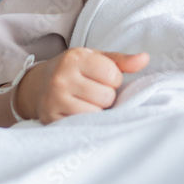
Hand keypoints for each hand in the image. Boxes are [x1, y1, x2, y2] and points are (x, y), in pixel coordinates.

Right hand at [15, 47, 148, 123]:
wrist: (38, 84)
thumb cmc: (76, 70)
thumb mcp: (97, 58)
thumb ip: (122, 60)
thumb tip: (145, 59)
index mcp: (75, 58)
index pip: (113, 75)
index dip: (114, 79)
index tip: (102, 78)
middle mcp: (61, 78)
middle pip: (106, 96)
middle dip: (106, 95)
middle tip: (93, 91)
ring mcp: (53, 100)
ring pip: (96, 113)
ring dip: (97, 109)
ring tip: (86, 100)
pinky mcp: (50, 119)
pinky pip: (83, 125)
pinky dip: (86, 121)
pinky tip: (78, 111)